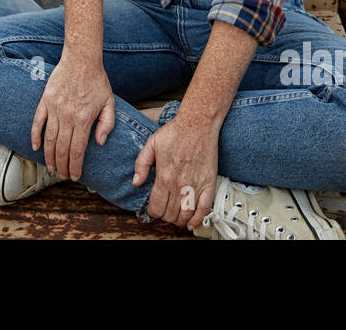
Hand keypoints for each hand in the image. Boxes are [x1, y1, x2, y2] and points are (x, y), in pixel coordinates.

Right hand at [30, 55, 115, 180]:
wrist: (81, 59)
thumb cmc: (97, 81)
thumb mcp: (109, 102)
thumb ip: (107, 124)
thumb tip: (99, 142)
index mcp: (84, 119)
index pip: (77, 150)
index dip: (75, 166)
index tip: (75, 176)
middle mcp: (68, 117)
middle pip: (62, 149)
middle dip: (62, 166)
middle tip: (62, 176)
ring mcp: (54, 109)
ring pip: (49, 139)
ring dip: (49, 156)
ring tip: (51, 168)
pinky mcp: (45, 101)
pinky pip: (37, 122)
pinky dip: (35, 136)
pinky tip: (35, 147)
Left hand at [133, 114, 219, 229]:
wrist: (198, 124)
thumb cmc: (175, 132)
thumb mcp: (151, 145)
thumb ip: (141, 164)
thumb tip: (136, 182)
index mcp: (164, 176)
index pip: (156, 207)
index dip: (153, 212)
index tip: (154, 208)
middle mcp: (179, 184)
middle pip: (170, 214)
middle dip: (165, 216)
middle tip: (165, 210)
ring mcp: (195, 185)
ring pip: (186, 215)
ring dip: (179, 220)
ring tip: (176, 215)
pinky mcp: (209, 183)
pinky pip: (204, 209)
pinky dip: (197, 220)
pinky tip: (192, 223)